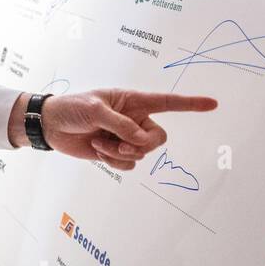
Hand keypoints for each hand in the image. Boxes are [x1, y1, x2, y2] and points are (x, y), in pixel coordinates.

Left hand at [10, 89, 217, 169]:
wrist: (51, 126)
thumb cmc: (71, 108)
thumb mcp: (95, 110)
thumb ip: (120, 124)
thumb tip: (139, 141)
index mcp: (133, 101)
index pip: (167, 102)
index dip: (191, 104)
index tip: (213, 104)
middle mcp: (133, 119)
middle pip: (158, 138)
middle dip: (141, 144)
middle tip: (120, 144)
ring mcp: (125, 137)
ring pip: (141, 154)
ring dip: (119, 152)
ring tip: (99, 142)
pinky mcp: (115, 153)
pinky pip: (128, 164)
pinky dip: (113, 161)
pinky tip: (97, 150)